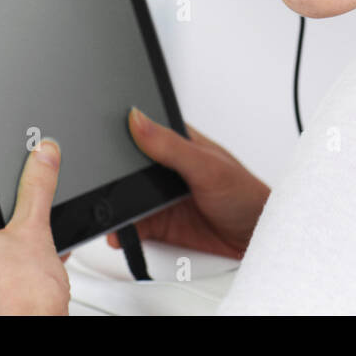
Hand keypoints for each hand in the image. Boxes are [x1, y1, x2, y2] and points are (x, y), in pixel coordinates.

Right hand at [108, 108, 269, 260]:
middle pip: (126, 169)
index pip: (140, 132)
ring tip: (108, 214)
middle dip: (112, 178)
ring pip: (125, 199)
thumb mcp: (207, 165)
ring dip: (114, 207)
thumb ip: (171, 145)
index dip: (119, 136)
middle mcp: (165, 168)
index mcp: (177, 143)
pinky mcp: (158, 224)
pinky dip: (123, 231)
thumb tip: (139, 119)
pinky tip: (120, 234)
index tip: (99, 142)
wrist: (256, 236)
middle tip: (101, 186)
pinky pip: (132, 226)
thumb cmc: (245, 194)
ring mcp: (160, 198)